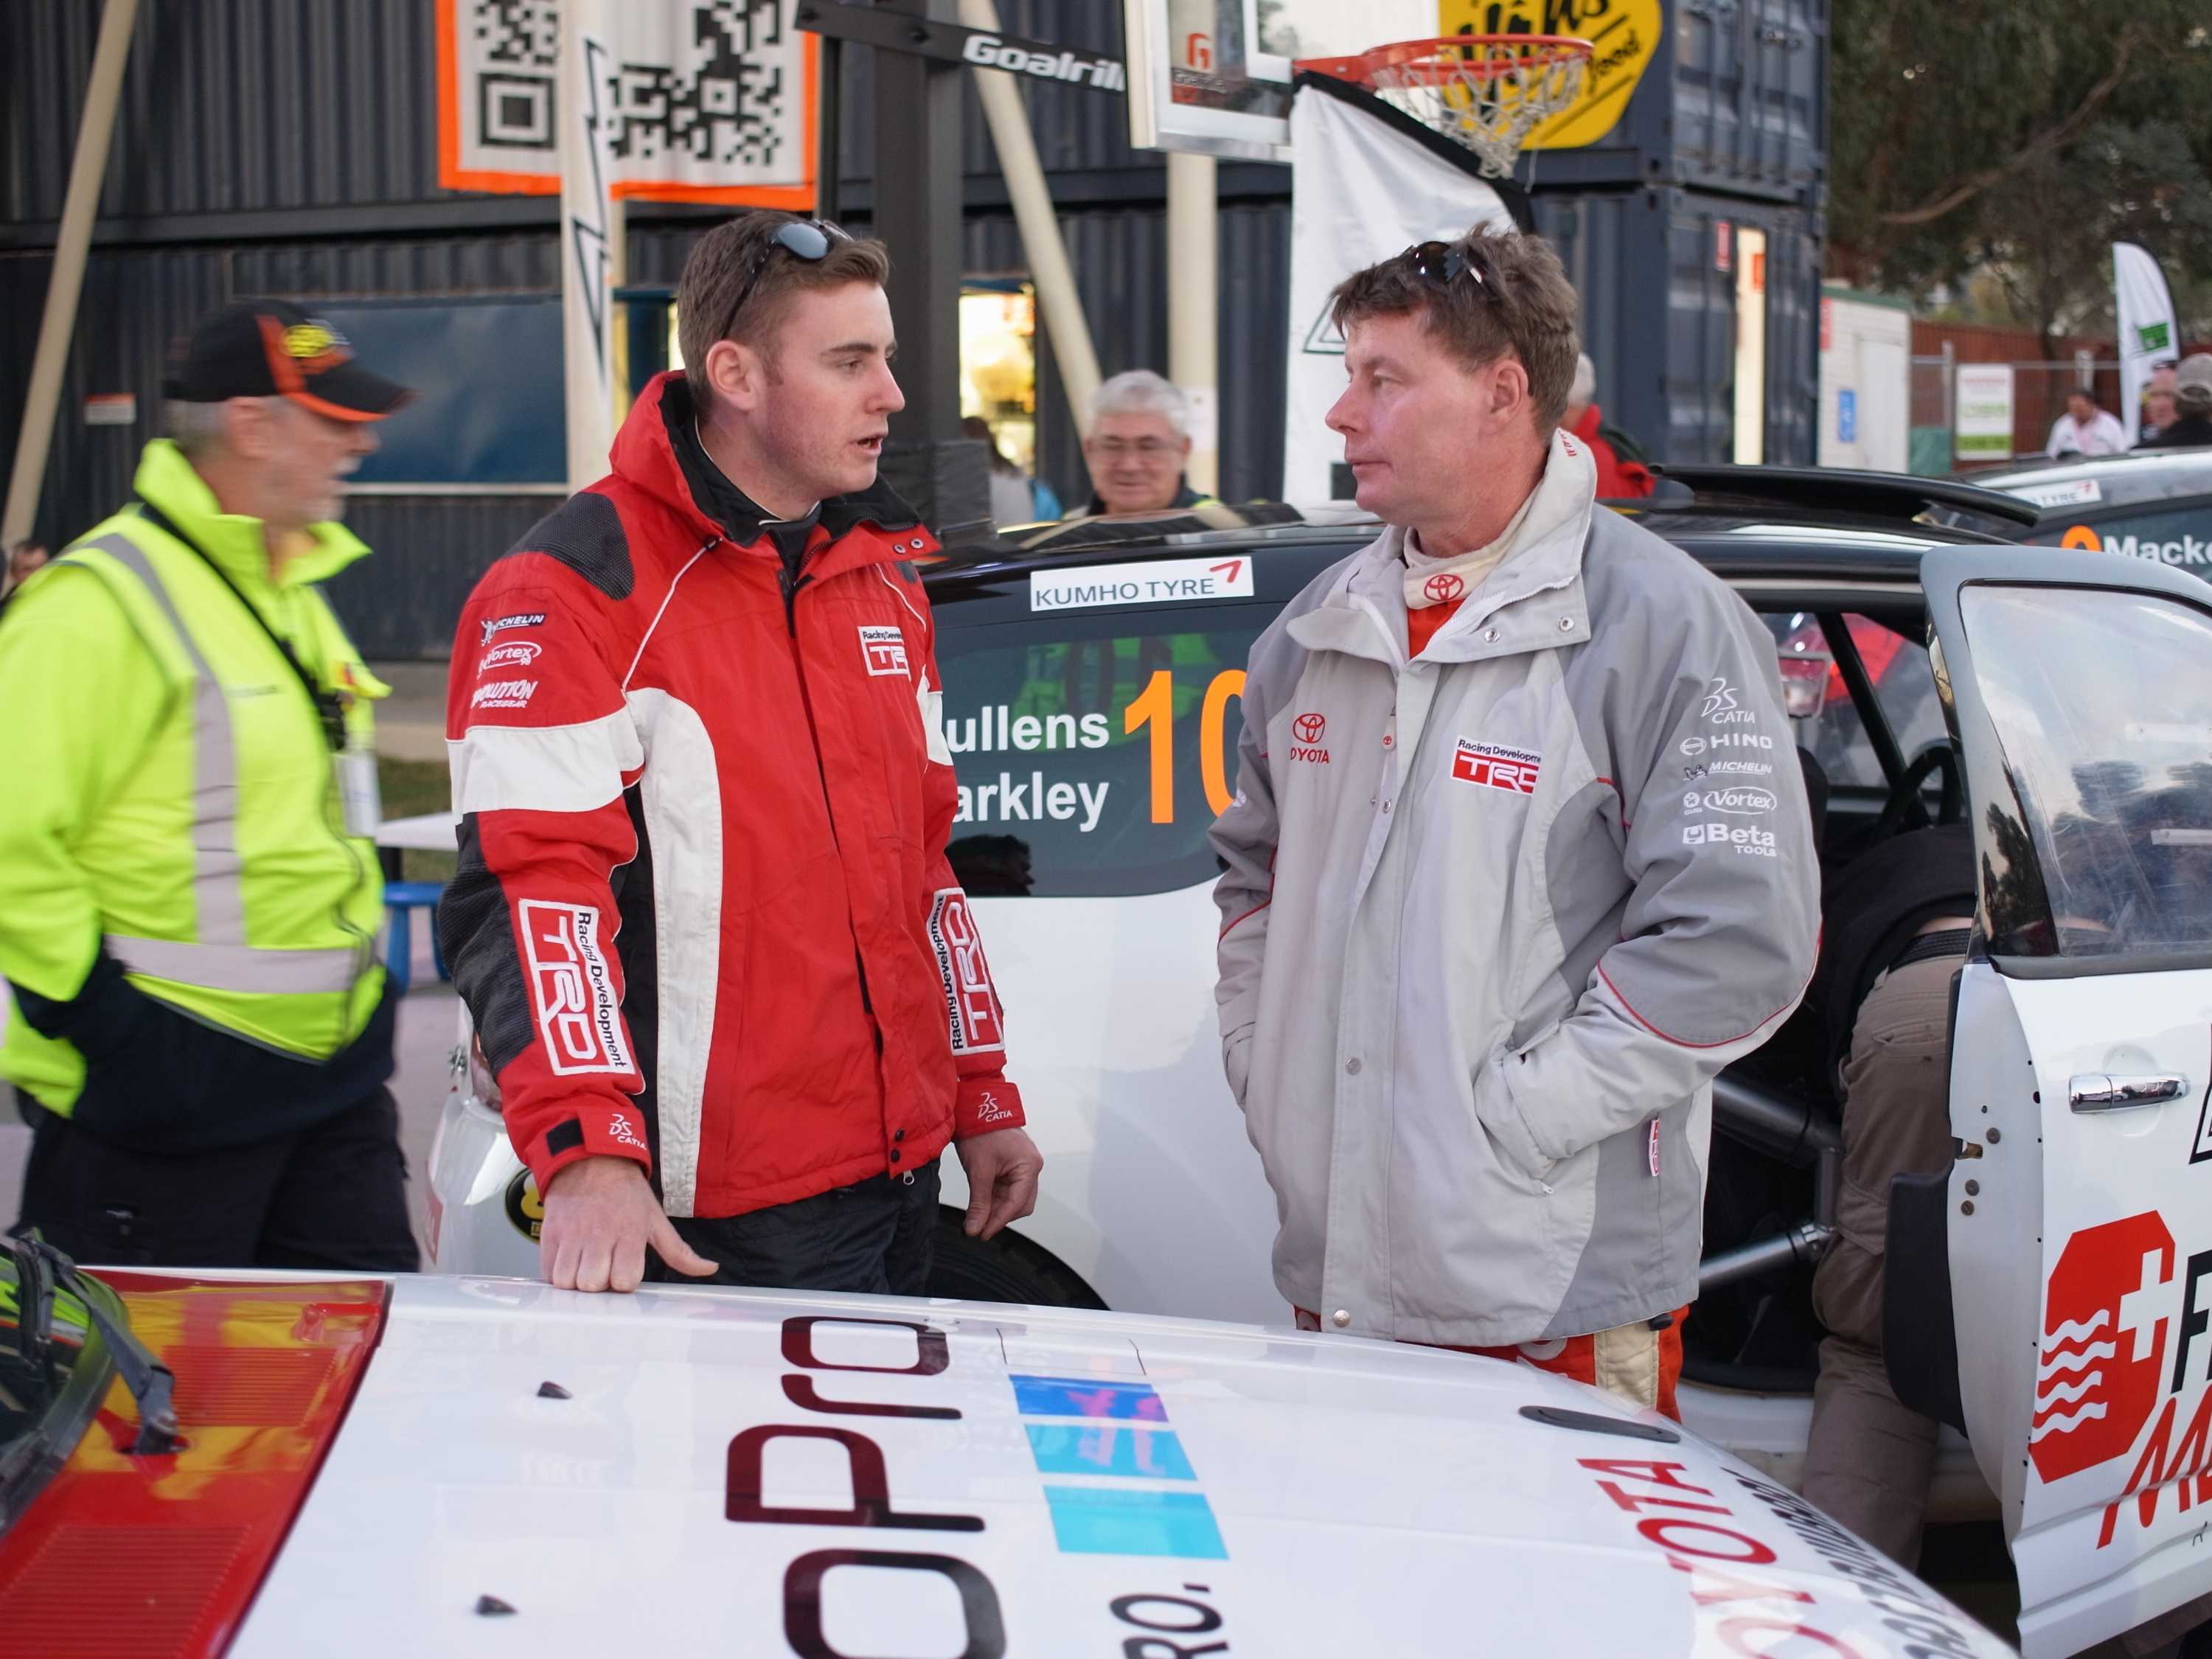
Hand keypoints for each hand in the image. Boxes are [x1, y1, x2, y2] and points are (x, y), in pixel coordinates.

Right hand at [540, 1155, 716, 1291]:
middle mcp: (598, 1236)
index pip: (624, 1281)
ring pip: (567, 1282)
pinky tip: (571, 1261)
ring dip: (577, 1281)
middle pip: (592, 1285)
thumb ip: (680, 1251)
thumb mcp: (656, 1219)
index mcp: (629, 1233)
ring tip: (586, 1266)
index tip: (625, 1270)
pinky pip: (548, 1273)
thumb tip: (709, 1269)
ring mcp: (571, 1236)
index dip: (625, 1281)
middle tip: (604, 1268)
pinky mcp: (549, 1235)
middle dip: (599, 1283)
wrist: (589, 1160)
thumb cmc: (625, 1193)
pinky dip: (558, 1274)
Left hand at [954, 1127, 1041, 1238]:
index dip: (998, 1221)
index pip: (1017, 1203)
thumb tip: (974, 1229)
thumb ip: (979, 1202)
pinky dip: (993, 1199)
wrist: (975, 1107)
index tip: (981, 1234)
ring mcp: (1023, 1167)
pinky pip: (1007, 1190)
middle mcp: (1031, 1168)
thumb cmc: (981, 1131)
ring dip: (996, 1209)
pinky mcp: (1012, 1167)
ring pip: (1013, 1199)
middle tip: (977, 1228)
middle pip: (1020, 1204)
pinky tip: (979, 1205)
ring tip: (975, 1217)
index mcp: (1029, 1166)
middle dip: (999, 1217)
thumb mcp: (978, 1170)